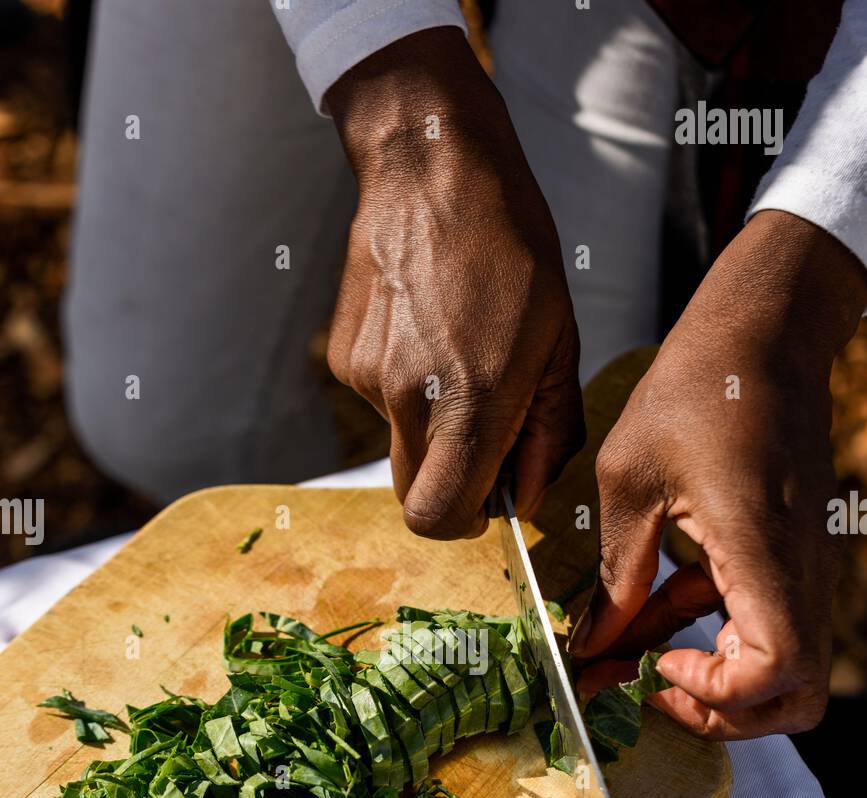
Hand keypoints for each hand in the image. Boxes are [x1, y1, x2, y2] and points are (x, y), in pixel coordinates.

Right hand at [325, 30, 584, 539]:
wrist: (430, 168)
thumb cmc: (511, 248)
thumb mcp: (558, 341)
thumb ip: (546, 432)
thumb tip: (525, 499)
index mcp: (471, 400)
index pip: (439, 516)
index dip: (464, 523)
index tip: (486, 501)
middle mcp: (409, 399)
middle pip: (413, 495)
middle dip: (447, 482)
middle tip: (483, 431)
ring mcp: (367, 380)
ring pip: (399, 444)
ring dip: (430, 425)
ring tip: (459, 353)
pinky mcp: (342, 359)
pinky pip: (378, 404)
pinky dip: (406, 388)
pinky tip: (427, 332)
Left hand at [570, 211, 866, 738]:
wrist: (764, 333)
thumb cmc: (699, 388)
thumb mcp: (629, 481)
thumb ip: (616, 573)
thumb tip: (590, 642)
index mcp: (763, 552)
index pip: (777, 671)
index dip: (718, 694)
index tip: (659, 664)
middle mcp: (802, 572)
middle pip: (797, 696)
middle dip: (725, 713)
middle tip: (658, 686)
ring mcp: (808, 568)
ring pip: (787, 668)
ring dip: (717, 676)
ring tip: (647, 645)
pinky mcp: (798, 559)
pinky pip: (771, 624)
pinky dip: (720, 634)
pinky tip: (663, 602)